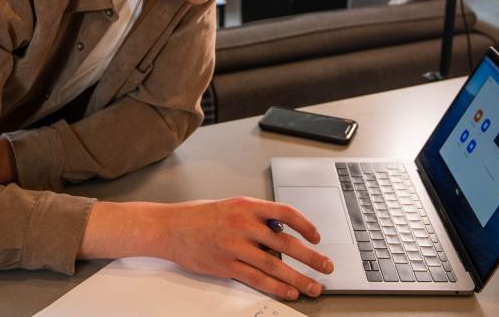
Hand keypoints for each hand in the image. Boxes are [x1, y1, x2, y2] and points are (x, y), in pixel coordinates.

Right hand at [80, 197, 332, 300]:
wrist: (171, 228)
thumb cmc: (200, 216)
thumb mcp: (232, 205)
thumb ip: (257, 216)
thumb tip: (281, 228)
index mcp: (247, 206)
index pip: (285, 213)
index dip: (305, 225)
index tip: (317, 237)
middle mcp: (243, 225)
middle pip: (286, 243)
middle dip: (311, 257)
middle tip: (327, 266)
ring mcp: (235, 247)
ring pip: (275, 266)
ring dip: (299, 278)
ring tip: (314, 286)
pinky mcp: (226, 266)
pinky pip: (257, 279)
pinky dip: (276, 287)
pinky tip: (290, 292)